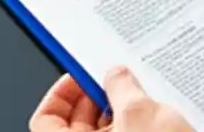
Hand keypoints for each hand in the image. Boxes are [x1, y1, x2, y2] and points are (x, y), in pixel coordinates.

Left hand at [29, 68, 192, 131]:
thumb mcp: (141, 114)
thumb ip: (123, 88)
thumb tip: (117, 76)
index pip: (45, 120)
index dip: (61, 94)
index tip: (81, 76)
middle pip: (75, 128)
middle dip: (95, 99)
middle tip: (116, 80)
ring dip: (120, 113)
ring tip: (142, 96)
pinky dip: (136, 128)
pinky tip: (157, 116)